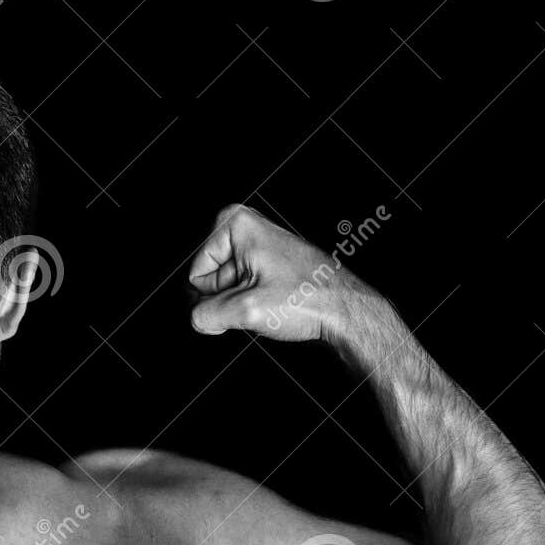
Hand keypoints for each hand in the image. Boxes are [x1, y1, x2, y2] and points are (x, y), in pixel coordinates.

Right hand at [187, 204, 360, 341]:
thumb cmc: (310, 300)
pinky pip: (241, 290)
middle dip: (228, 300)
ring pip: (225, 288)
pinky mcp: (268, 264)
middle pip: (208, 280)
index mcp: (237, 225)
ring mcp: (258, 246)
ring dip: (241, 305)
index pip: (195, 276)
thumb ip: (206, 314)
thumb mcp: (247, 310)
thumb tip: (196, 318)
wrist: (348, 310)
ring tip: (272, 304)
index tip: (246, 299)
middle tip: (260, 303)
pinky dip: (251, 304)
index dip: (216, 297)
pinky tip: (275, 306)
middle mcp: (246, 228)